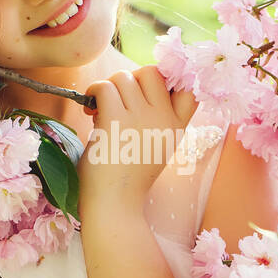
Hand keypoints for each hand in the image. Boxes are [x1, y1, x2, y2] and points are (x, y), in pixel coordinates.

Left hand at [78, 65, 196, 211]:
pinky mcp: (115, 120)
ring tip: (99, 107)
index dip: (168, 80)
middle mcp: (164, 118)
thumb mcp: (157, 148)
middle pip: (151, 72)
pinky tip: (89, 109)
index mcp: (176, 126)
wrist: (115, 204)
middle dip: (130, 79)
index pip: (188, 87)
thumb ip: (158, 120)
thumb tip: (138, 85)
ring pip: (124, 77)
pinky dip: (93, 91)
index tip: (146, 92)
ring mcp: (141, 117)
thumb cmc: (129, 179)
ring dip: (107, 87)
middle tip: (117, 100)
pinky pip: (104, 87)